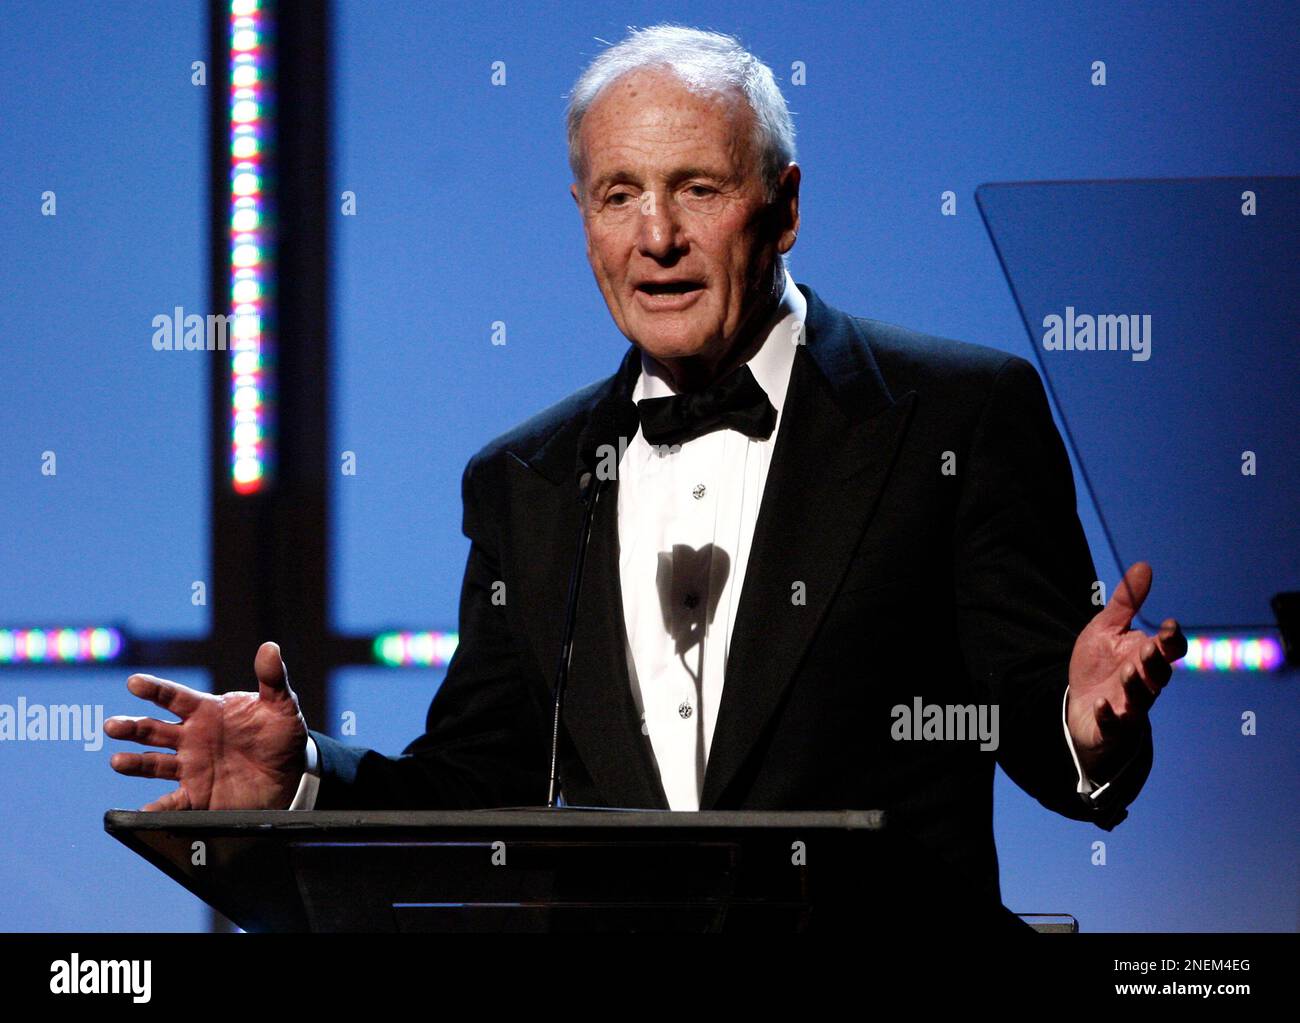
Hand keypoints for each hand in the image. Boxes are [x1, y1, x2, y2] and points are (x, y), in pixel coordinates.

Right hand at [106, 642, 308, 810]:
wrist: (290, 772)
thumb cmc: (279, 733)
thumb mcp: (281, 705)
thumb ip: (272, 678)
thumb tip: (270, 647)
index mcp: (206, 711)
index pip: (174, 697)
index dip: (154, 689)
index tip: (134, 683)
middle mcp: (191, 738)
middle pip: (154, 730)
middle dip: (132, 728)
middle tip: (113, 726)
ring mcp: (191, 767)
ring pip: (154, 764)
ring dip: (134, 763)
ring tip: (118, 761)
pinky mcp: (197, 795)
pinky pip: (172, 802)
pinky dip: (156, 808)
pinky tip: (141, 812)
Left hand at [1067, 562, 1186, 782]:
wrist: (1079, 705)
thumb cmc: (1100, 665)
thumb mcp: (1107, 630)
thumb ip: (1126, 603)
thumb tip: (1144, 566)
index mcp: (1146, 657)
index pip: (1170, 650)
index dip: (1172, 640)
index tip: (1169, 625)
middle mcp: (1143, 683)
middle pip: (1159, 674)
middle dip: (1156, 662)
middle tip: (1149, 648)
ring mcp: (1129, 707)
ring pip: (1141, 700)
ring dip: (1137, 686)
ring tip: (1129, 671)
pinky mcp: (1110, 726)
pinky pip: (1114, 725)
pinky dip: (1109, 716)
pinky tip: (1101, 704)